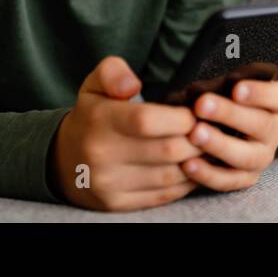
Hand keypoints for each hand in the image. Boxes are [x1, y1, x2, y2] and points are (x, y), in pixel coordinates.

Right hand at [50, 56, 204, 211]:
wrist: (65, 161)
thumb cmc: (92, 116)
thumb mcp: (94, 85)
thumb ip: (113, 72)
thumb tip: (132, 85)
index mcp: (99, 121)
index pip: (146, 120)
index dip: (180, 117)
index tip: (197, 111)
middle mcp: (102, 155)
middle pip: (167, 150)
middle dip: (198, 139)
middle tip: (212, 128)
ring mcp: (110, 184)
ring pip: (170, 176)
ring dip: (197, 161)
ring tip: (208, 146)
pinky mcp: (119, 204)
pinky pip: (164, 195)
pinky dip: (186, 182)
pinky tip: (193, 166)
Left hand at [182, 79, 277, 192]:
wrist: (228, 130)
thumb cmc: (227, 98)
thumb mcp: (229, 87)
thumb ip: (221, 87)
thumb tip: (196, 92)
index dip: (260, 93)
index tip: (236, 88)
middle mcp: (275, 131)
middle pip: (261, 124)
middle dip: (229, 114)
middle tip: (201, 105)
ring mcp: (263, 157)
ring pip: (246, 156)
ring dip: (219, 145)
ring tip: (194, 134)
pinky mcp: (247, 178)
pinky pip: (230, 180)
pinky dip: (208, 173)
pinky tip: (188, 164)